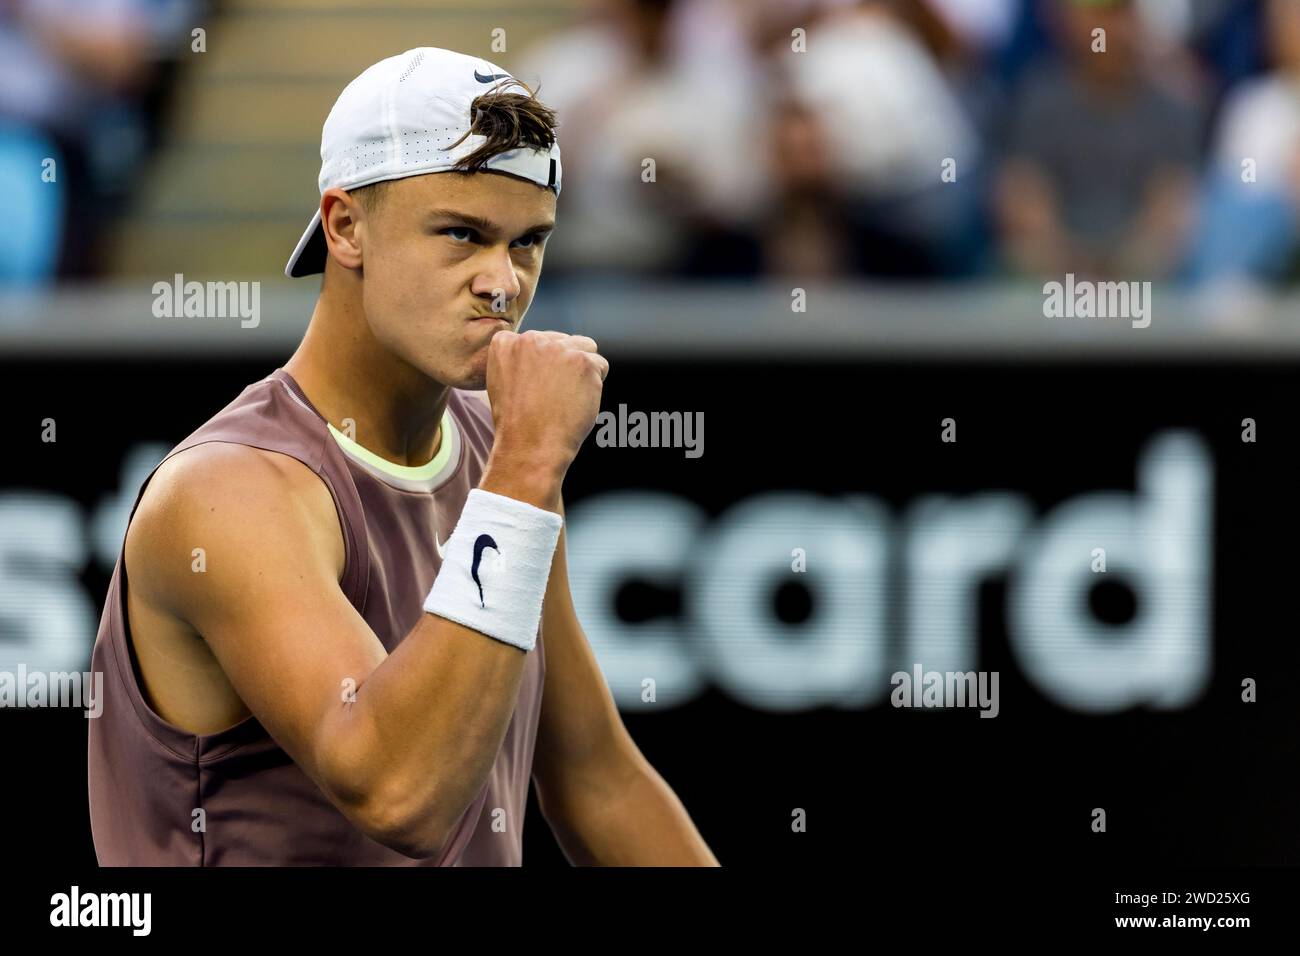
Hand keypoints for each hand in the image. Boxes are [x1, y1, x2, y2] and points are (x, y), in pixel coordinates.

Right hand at [484, 330, 607, 483]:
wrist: (530, 446)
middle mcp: (530, 339)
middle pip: (564, 341)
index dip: (545, 365)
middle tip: (553, 397)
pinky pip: (601, 366)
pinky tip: (578, 402)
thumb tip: (550, 350)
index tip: (536, 388)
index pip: (541, 339)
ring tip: (567, 398)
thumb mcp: (506, 382)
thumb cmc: (519, 422)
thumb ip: (523, 359)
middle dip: (565, 366)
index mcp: (506, 342)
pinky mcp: (582, 361)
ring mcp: (557, 348)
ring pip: (586, 348)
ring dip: (583, 371)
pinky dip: (596, 386)